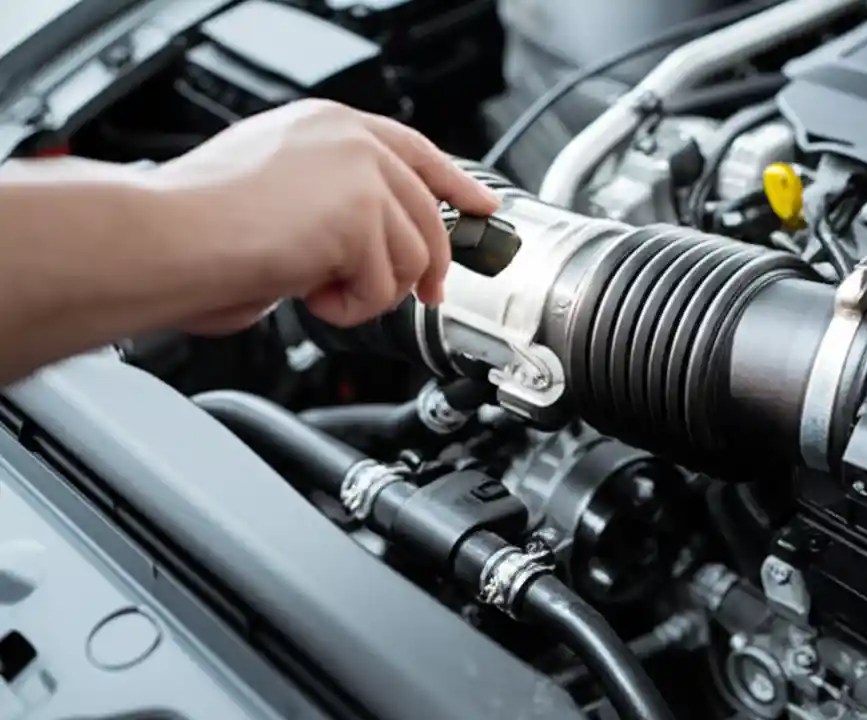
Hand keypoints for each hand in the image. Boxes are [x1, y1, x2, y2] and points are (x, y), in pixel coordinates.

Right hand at [149, 99, 499, 333]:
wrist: (167, 238)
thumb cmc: (197, 224)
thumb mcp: (281, 190)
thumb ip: (333, 197)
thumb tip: (370, 239)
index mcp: (329, 125)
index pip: (417, 152)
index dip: (457, 185)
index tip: (484, 206)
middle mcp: (351, 141)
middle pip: (428, 216)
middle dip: (425, 267)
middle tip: (422, 295)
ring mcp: (360, 175)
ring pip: (411, 258)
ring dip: (370, 292)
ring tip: (321, 291)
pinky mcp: (361, 216)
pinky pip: (384, 286)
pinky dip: (350, 308)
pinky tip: (309, 295)